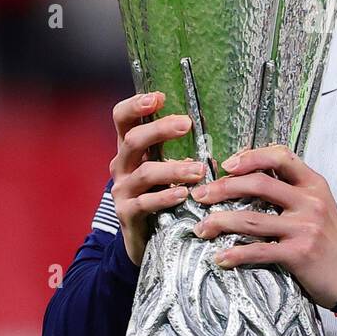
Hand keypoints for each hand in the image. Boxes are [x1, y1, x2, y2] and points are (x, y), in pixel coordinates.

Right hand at [110, 91, 206, 265]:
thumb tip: (214, 140)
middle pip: (133, 140)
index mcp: (129, 150)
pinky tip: (183, 194)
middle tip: (186, 124)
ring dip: (173, 169)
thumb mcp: (166, 169)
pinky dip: (165, 197)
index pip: (122, 119)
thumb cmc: (159, 195)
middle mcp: (121, 166)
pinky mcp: (127, 214)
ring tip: (198, 170)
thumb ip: (181, 151)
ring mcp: (122, 190)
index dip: (135, 105)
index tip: (158, 97)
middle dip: (159, 129)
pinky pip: (145, 203)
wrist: (141, 238)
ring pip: (144, 173)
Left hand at [190, 144, 336, 309]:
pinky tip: (220, 257)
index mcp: (314, 184)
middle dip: (222, 188)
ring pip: (251, 219)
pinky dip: (235, 254)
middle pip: (258, 183)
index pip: (280, 156)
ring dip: (220, 222)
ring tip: (202, 227)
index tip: (227, 165)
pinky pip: (258, 250)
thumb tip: (249, 176)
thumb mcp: (318, 204)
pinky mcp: (298, 254)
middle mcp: (309, 201)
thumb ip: (291, 189)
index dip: (251, 156)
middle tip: (201, 196)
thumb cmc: (330, 238)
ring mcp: (304, 227)